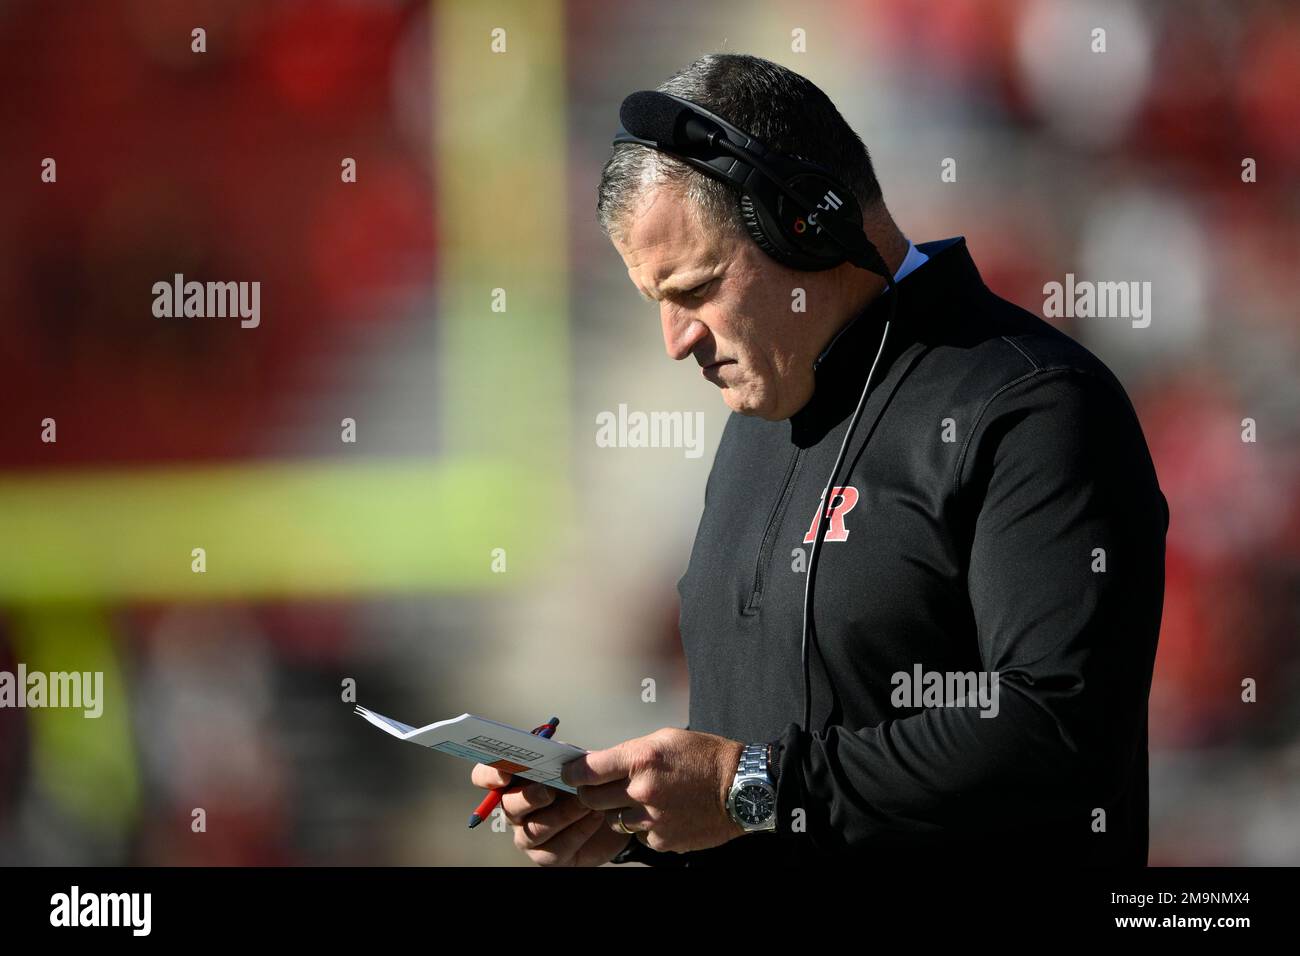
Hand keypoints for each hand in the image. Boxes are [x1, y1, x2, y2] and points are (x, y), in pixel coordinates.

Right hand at [469, 763, 632, 865]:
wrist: (610, 809)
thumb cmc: (584, 779)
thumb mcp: (575, 760)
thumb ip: (562, 755)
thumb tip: (554, 750)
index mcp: (514, 780)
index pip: (484, 777)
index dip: (489, 775)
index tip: (505, 773)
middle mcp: (514, 810)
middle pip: (508, 806)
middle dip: (529, 798)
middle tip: (549, 790)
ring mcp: (528, 836)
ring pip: (534, 830)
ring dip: (561, 815)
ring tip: (584, 802)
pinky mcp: (548, 857)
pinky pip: (556, 849)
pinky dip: (577, 831)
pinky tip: (594, 817)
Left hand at [561, 728, 746, 853]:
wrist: (741, 788)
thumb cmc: (705, 757)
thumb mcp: (665, 738)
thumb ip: (631, 752)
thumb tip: (602, 764)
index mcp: (641, 758)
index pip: (588, 770)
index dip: (573, 773)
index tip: (568, 774)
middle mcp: (642, 790)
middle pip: (592, 799)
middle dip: (591, 793)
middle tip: (598, 788)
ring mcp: (651, 819)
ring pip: (613, 820)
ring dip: (619, 811)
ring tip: (640, 800)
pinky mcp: (662, 840)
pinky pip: (639, 835)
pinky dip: (644, 827)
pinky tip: (663, 813)